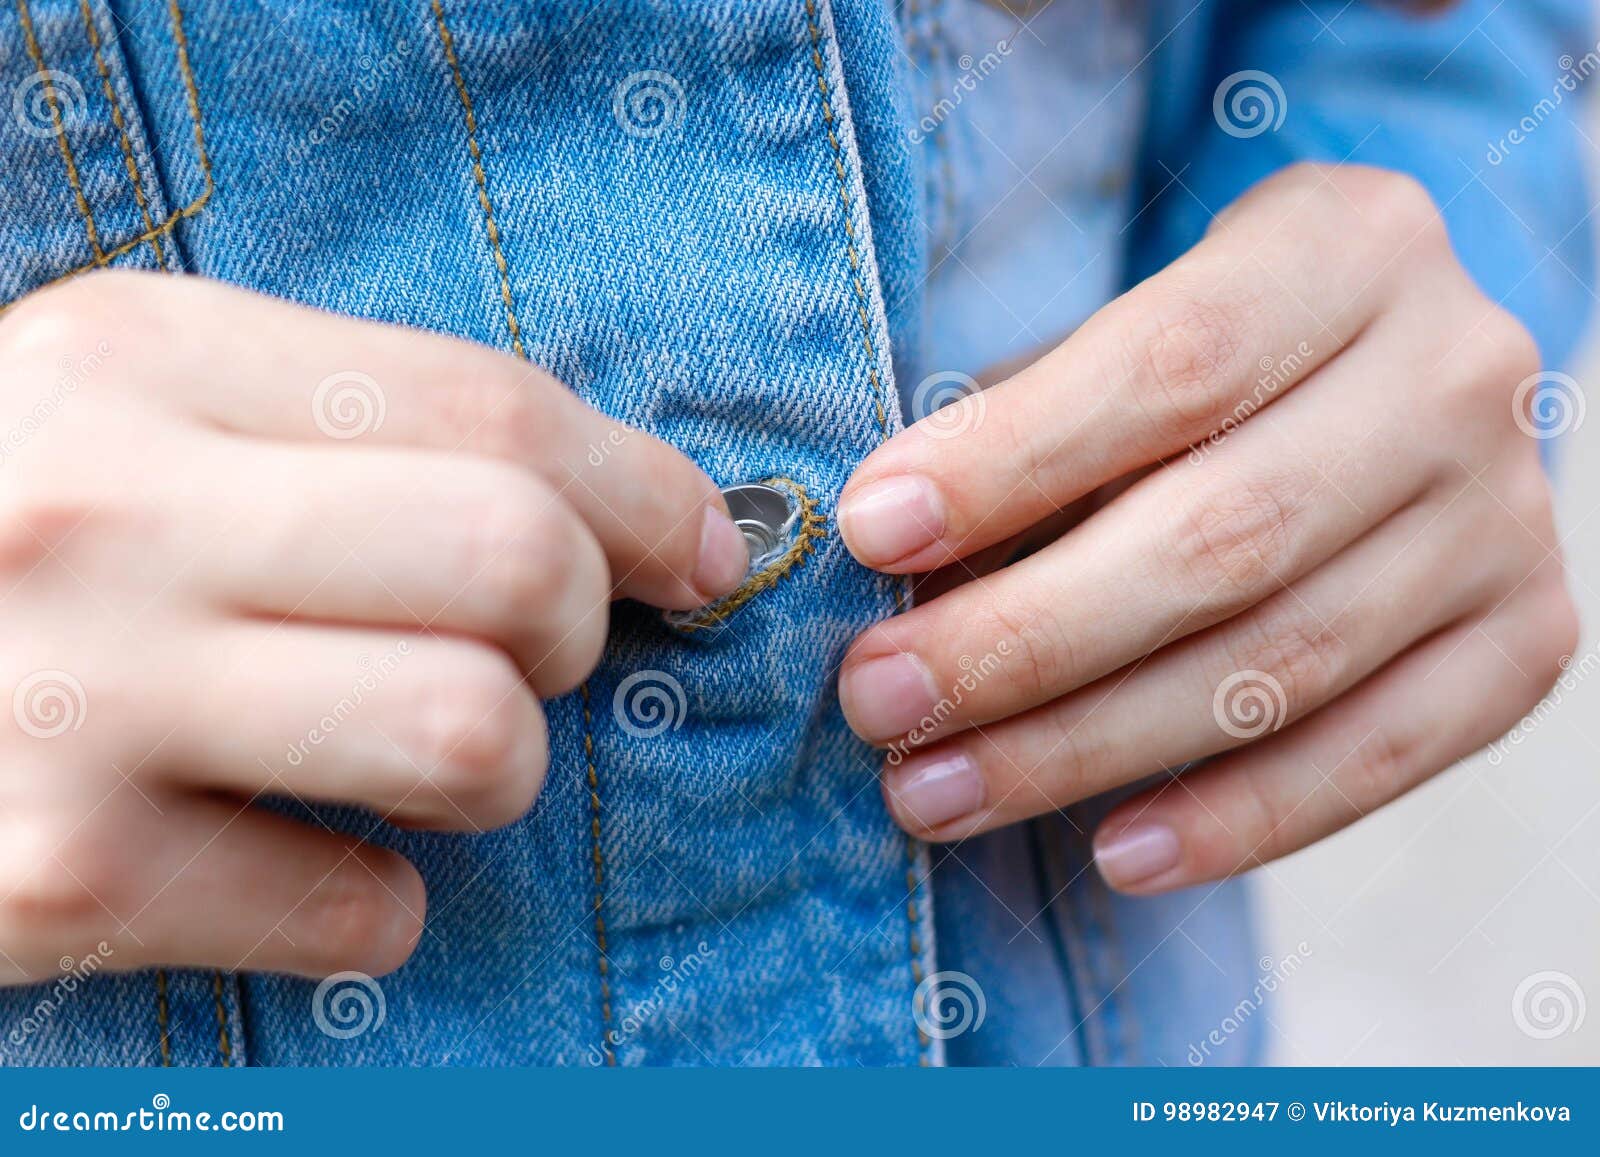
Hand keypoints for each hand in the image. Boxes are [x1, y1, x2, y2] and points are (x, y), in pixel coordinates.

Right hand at [0, 272, 748, 981]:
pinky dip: (377, 902)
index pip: (494, 412)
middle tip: (527, 647)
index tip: (697, 550)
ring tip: (423, 753)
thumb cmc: (5, 530)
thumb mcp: (138, 408)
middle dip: (575, 622)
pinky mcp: (57, 881)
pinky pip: (361, 911)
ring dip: (496, 764)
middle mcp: (106, 511)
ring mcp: (76, 699)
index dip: (644, 492)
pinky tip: (308, 859)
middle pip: (511, 560)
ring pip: (470, 737)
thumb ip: (350, 427)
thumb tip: (626, 514)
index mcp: (143, 359)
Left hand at [836, 164, 1578, 892]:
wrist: (1382, 382)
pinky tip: (1110, 852)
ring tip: (935, 790)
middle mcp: (1458, 374)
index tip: (871, 533)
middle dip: (1024, 639)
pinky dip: (1237, 820)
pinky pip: (1377, 757)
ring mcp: (1507, 517)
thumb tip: (905, 574)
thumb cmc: (1196, 360)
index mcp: (1351, 246)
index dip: (1010, 460)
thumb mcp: (1120, 335)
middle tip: (878, 698)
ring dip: (1086, 748)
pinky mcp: (1525, 639)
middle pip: (1226, 538)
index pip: (1172, 366)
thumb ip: (1028, 431)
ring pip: (1281, 666)